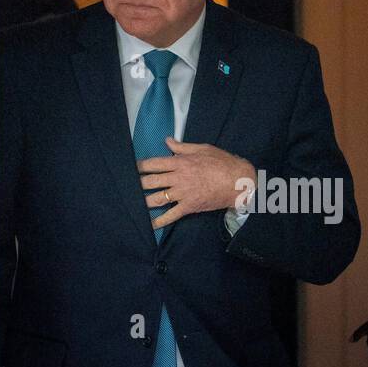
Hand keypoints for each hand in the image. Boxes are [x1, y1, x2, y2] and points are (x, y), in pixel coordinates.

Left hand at [138, 137, 255, 230]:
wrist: (238, 181)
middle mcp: (178, 178)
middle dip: (138, 184)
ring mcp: (183, 193)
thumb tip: (167, 141)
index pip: (153, 164)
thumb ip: (182, 147)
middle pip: (151, 181)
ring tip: (135, 204)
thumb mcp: (203, 148)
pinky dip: (160, 221)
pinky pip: (171, 215)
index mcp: (180, 162)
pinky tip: (150, 225)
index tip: (132, 169)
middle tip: (129, 187)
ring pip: (157, 198)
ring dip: (144, 202)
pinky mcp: (189, 206)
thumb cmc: (222, 162)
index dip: (140, 167)